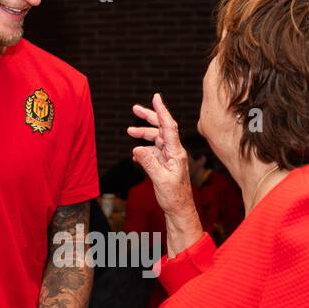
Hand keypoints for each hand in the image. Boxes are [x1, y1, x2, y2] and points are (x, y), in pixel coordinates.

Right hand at [129, 94, 195, 218]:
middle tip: (135, 109)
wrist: (179, 210)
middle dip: (149, 117)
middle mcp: (174, 152)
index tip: (156, 97)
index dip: (162, 111)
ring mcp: (169, 158)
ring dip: (143, 134)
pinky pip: (153, 152)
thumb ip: (149, 163)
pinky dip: (144, 150)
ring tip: (129, 130)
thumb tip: (136, 149)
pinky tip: (135, 155)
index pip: (169, 127)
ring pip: (156, 139)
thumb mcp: (160, 180)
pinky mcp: (165, 165)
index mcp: (176, 153)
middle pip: (162, 129)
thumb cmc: (174, 197)